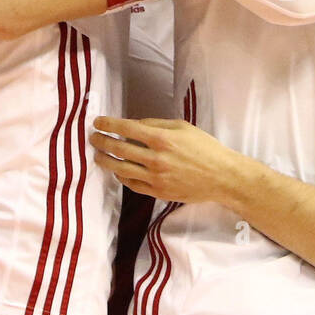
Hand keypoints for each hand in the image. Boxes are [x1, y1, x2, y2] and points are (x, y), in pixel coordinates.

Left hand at [91, 116, 242, 202]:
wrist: (221, 177)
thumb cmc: (205, 148)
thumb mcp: (183, 127)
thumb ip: (157, 125)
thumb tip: (135, 125)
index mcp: (163, 139)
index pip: (127, 128)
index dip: (109, 124)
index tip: (98, 122)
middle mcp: (156, 159)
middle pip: (119, 149)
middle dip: (102, 142)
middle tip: (93, 138)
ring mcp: (156, 178)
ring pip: (121, 169)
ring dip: (106, 161)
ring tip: (98, 156)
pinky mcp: (158, 192)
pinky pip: (132, 185)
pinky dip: (121, 177)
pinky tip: (117, 171)